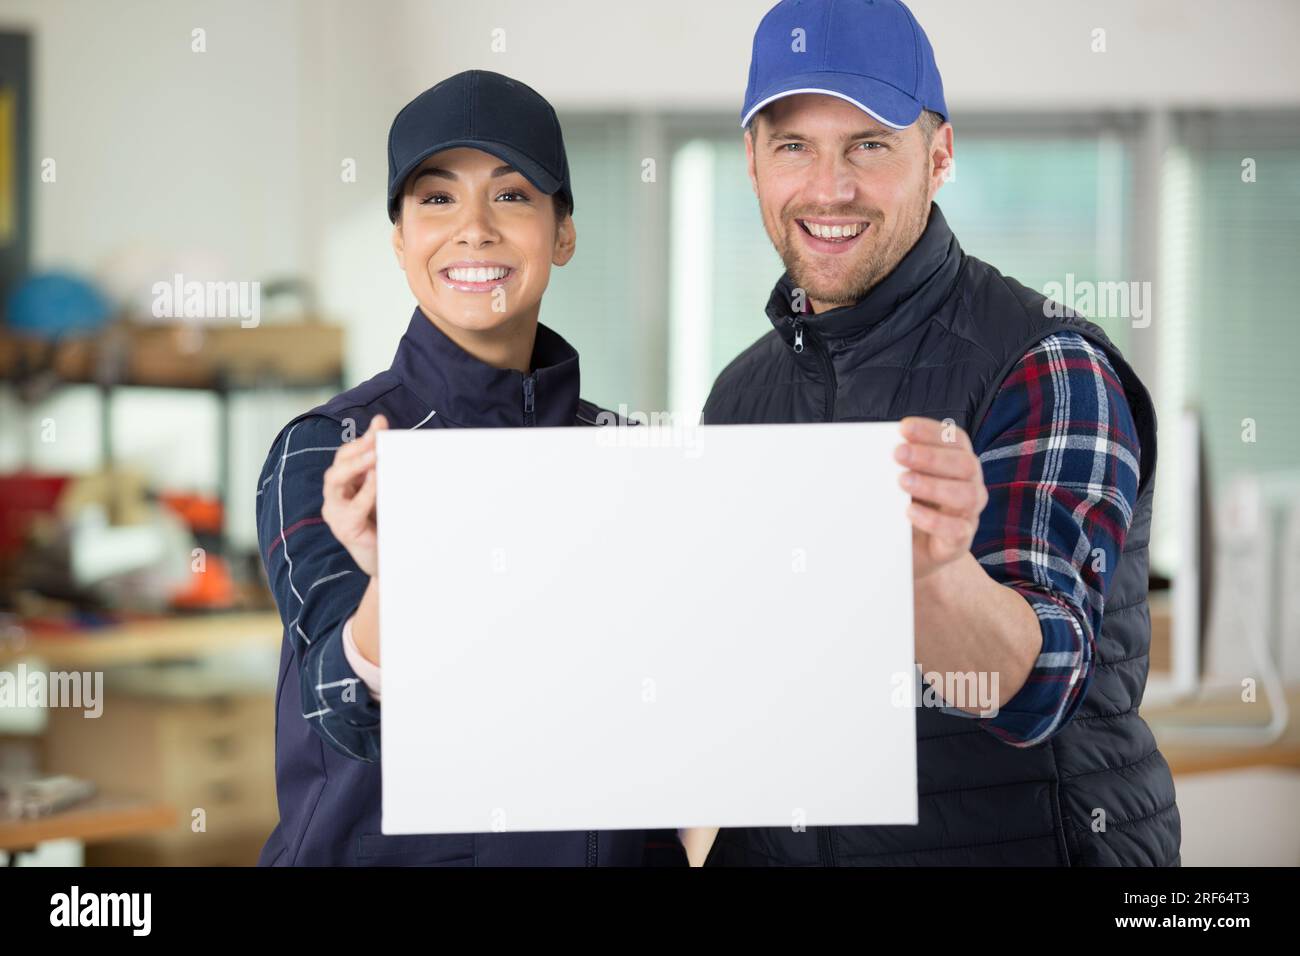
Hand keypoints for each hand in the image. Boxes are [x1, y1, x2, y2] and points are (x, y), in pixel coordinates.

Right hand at [321, 415, 388, 576]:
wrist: (389, 561)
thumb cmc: (385, 524)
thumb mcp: (385, 492)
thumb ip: (384, 468)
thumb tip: (391, 439)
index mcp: (345, 483)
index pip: (348, 454)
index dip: (363, 439)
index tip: (381, 423)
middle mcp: (335, 495)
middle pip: (338, 464)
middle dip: (357, 449)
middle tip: (375, 439)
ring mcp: (336, 512)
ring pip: (335, 481)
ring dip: (356, 466)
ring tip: (374, 456)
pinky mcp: (345, 528)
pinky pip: (353, 507)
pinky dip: (365, 492)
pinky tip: (376, 481)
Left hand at [894, 416, 987, 580]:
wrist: (912, 553)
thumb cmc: (907, 507)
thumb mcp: (901, 482)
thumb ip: (897, 465)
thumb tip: (869, 447)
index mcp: (958, 462)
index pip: (955, 439)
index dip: (931, 431)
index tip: (903, 428)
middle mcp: (970, 484)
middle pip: (964, 464)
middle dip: (930, 456)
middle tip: (897, 453)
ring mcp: (969, 513)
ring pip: (967, 495)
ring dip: (933, 486)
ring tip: (902, 482)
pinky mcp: (961, 541)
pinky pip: (957, 529)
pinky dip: (933, 520)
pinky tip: (909, 512)